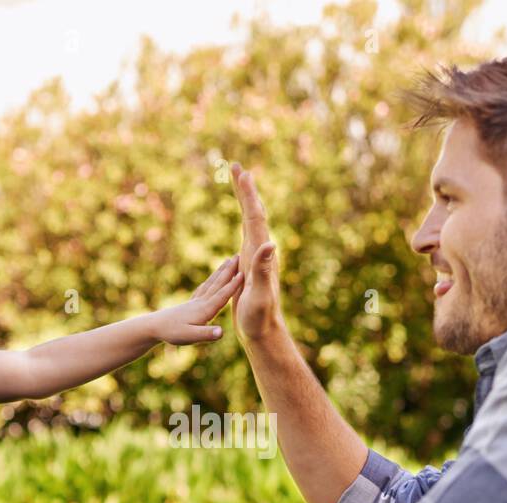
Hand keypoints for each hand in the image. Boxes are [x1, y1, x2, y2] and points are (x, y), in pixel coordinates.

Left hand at [153, 255, 243, 344]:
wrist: (153, 327)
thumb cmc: (172, 333)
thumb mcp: (190, 337)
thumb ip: (206, 334)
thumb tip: (221, 332)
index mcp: (204, 310)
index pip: (222, 295)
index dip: (233, 285)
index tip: (244, 272)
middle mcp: (201, 302)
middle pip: (218, 284)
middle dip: (229, 270)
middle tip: (240, 255)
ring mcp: (195, 302)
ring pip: (211, 283)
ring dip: (221, 272)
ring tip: (228, 260)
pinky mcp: (190, 304)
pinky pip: (203, 289)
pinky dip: (210, 281)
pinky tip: (211, 279)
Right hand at [229, 162, 282, 341]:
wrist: (264, 331)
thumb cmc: (259, 318)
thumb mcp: (259, 295)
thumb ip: (264, 270)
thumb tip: (270, 243)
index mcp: (259, 254)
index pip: (254, 218)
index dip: (248, 195)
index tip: (242, 172)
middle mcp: (260, 251)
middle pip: (254, 213)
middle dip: (245, 189)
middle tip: (237, 166)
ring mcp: (256, 257)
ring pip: (251, 221)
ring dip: (246, 200)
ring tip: (240, 182)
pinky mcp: (250, 264)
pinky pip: (247, 233)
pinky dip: (244, 219)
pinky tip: (244, 217)